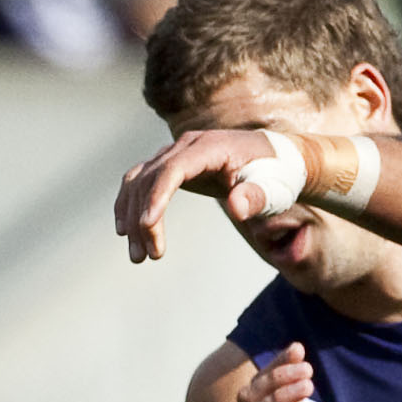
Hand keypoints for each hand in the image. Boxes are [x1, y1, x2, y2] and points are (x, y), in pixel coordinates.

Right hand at [116, 128, 285, 262]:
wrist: (276, 159)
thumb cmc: (276, 173)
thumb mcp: (273, 187)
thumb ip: (256, 197)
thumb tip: (237, 208)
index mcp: (211, 147)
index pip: (174, 168)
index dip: (158, 195)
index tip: (148, 226)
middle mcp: (187, 144)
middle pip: (151, 178)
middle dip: (142, 218)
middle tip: (145, 257)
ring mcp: (176, 152)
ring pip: (139, 181)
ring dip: (131, 217)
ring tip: (138, 256)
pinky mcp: (172, 164)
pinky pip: (141, 181)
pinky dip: (130, 204)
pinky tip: (125, 231)